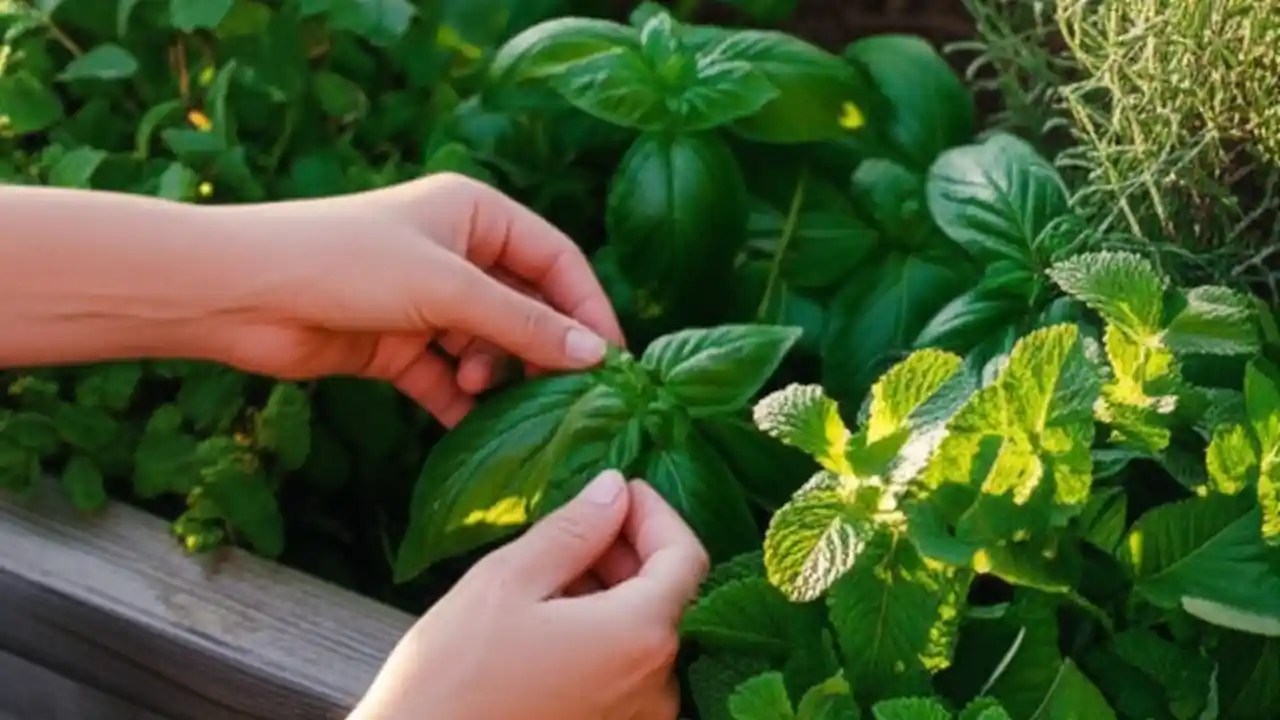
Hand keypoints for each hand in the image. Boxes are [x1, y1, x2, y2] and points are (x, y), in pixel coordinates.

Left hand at [206, 173, 624, 425]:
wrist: (240, 294)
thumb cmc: (344, 263)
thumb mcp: (447, 289)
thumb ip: (523, 324)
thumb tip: (595, 355)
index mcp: (475, 214)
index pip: (555, 260)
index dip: (587, 306)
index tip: (614, 359)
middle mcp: (456, 253)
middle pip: (525, 306)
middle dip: (541, 347)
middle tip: (566, 393)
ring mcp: (426, 301)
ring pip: (488, 345)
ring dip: (494, 372)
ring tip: (483, 390)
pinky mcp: (397, 345)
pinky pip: (447, 376)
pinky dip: (460, 399)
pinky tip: (470, 422)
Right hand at [349, 471, 709, 719]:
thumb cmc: (452, 676)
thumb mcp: (507, 581)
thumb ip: (573, 530)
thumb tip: (613, 489)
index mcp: (640, 637)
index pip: (685, 556)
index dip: (655, 513)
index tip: (619, 489)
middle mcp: (656, 684)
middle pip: (669, 595)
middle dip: (629, 550)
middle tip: (575, 524)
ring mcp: (637, 718)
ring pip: (646, 632)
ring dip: (613, 591)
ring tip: (552, 572)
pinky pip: (627, 670)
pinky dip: (603, 633)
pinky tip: (552, 619)